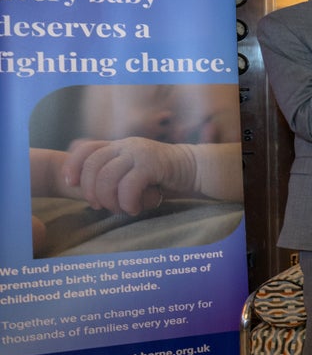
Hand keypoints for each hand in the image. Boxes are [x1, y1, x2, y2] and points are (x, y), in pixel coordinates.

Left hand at [62, 137, 191, 215]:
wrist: (196, 169)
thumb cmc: (164, 177)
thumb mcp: (136, 171)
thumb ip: (117, 174)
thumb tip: (91, 191)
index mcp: (120, 145)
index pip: (86, 149)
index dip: (73, 166)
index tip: (71, 184)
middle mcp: (127, 145)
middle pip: (93, 165)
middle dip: (91, 190)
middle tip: (99, 206)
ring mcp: (140, 152)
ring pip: (108, 176)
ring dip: (109, 199)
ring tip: (119, 209)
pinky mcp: (153, 164)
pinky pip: (129, 185)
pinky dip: (127, 201)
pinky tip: (134, 209)